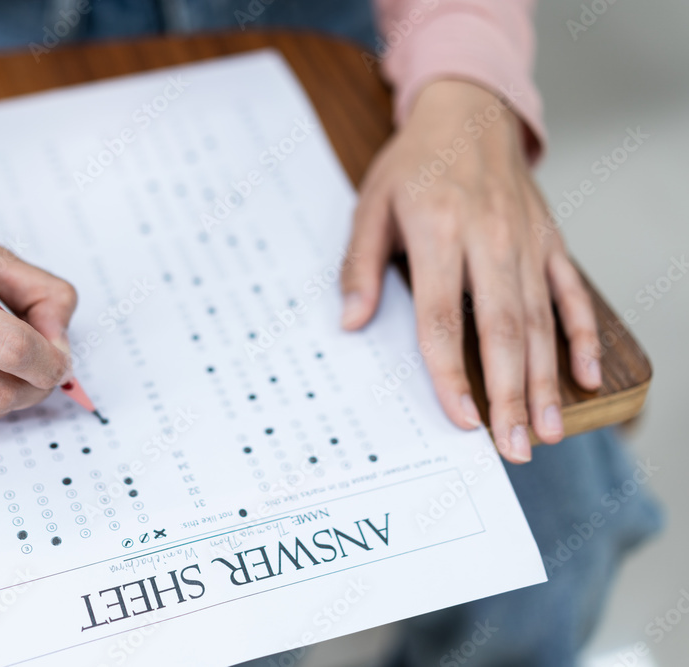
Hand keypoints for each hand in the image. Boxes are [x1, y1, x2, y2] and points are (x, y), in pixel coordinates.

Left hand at [340, 80, 601, 463]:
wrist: (469, 109)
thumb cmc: (413, 162)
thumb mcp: (371, 204)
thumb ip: (361, 266)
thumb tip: (352, 323)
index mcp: (440, 230)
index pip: (443, 318)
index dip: (451, 374)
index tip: (460, 420)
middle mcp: (490, 238)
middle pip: (503, 330)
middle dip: (511, 395)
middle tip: (514, 448)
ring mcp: (526, 240)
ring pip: (541, 321)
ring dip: (547, 381)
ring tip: (547, 432)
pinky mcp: (551, 239)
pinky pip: (570, 292)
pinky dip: (580, 335)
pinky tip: (584, 377)